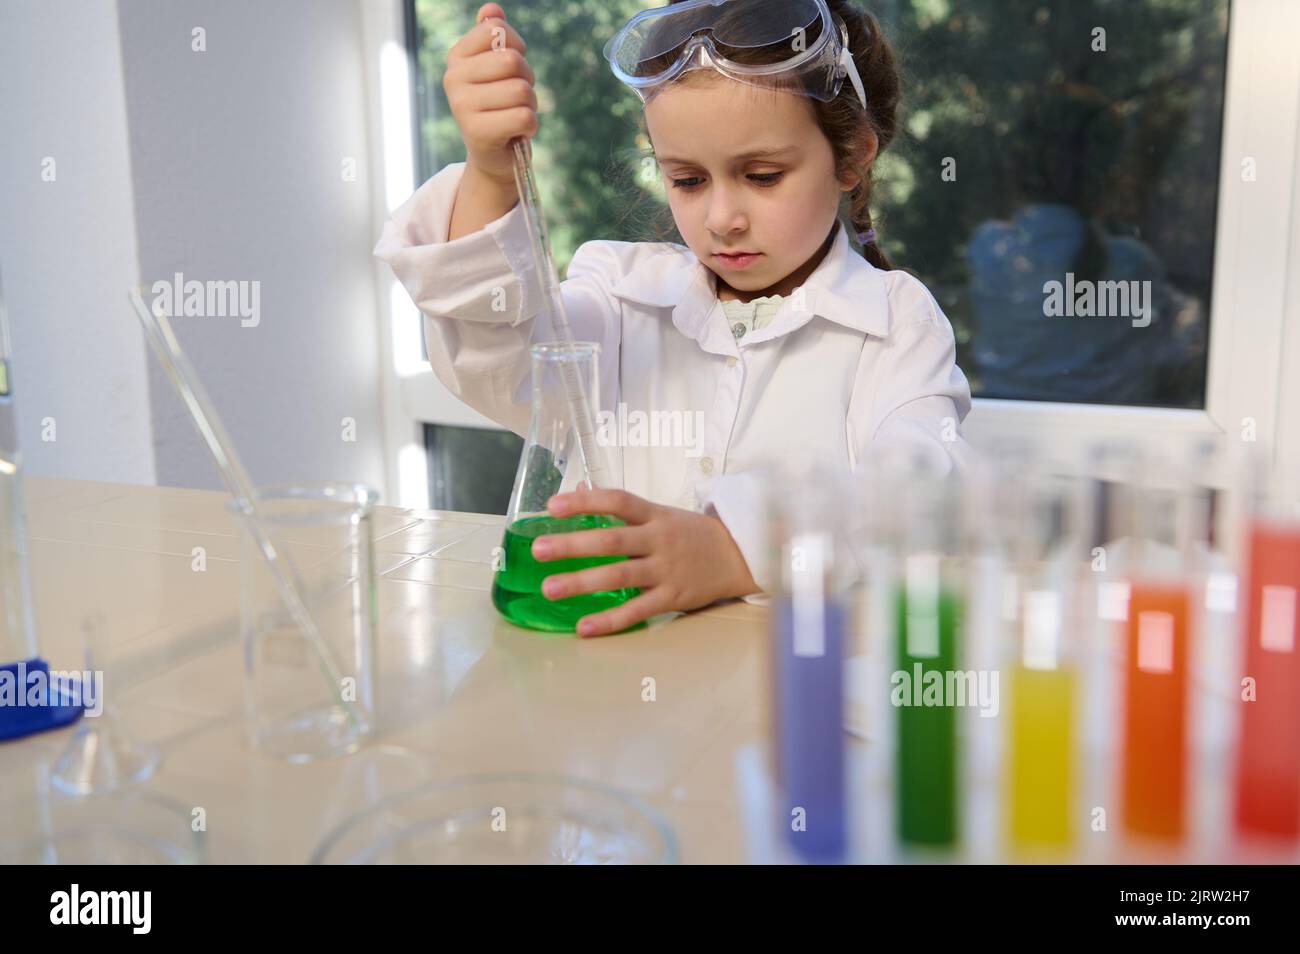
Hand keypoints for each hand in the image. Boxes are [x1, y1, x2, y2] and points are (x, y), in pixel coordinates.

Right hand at [445, 3, 536, 186]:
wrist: (494, 154)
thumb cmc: (499, 105)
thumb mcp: (496, 68)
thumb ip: (494, 36)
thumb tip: (492, 8)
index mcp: (457, 57)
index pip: (496, 29)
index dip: (517, 46)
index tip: (511, 67)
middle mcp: (453, 79)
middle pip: (512, 61)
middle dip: (527, 79)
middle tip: (518, 96)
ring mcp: (462, 106)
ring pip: (521, 90)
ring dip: (530, 104)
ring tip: (515, 114)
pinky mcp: (477, 132)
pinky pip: (523, 116)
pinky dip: (530, 124)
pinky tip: (517, 131)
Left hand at [532, 488, 761, 636]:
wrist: (738, 557)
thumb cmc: (691, 535)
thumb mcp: (662, 515)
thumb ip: (625, 511)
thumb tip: (579, 494)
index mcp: (655, 515)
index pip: (618, 501)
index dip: (586, 501)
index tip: (552, 505)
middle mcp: (658, 540)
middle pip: (613, 540)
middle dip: (573, 545)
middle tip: (538, 549)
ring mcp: (666, 569)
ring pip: (620, 576)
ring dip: (582, 582)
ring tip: (549, 588)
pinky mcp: (673, 597)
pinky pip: (638, 610)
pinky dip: (610, 620)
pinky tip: (583, 627)